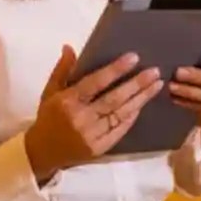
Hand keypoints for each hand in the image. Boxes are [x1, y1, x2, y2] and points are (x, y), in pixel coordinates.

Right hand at [24, 46, 162, 182]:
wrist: (43, 153)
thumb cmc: (48, 118)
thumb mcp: (50, 92)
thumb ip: (62, 70)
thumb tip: (70, 47)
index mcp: (67, 102)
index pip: (94, 83)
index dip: (115, 70)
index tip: (134, 57)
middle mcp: (80, 118)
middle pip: (113, 99)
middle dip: (136, 84)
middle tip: (154, 71)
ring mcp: (92, 135)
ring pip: (121, 114)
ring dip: (141, 99)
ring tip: (157, 85)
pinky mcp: (100, 148)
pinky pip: (120, 129)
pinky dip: (132, 116)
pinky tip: (143, 103)